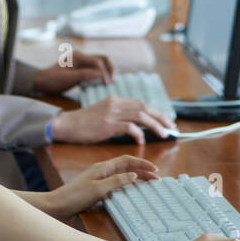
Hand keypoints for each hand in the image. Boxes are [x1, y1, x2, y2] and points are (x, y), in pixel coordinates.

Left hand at [33, 51, 113, 94]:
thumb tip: (101, 75)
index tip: (107, 83)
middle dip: (110, 68)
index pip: (97, 61)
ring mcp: (82, 62)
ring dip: (107, 71)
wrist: (42, 82)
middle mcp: (82, 57)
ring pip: (100, 64)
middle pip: (102, 59)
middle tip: (114, 80)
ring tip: (111, 82)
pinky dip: (101, 75)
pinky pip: (95, 70)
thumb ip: (85, 75)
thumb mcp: (68, 78)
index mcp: (78, 56)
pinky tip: (103, 83)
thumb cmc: (53, 80)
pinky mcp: (82, 69)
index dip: (104, 72)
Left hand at [47, 156, 158, 219]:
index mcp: (103, 168)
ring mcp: (98, 180)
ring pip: (122, 175)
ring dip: (135, 177)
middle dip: (142, 171)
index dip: (142, 164)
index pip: (127, 160)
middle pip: (126, 167)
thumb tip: (133, 175)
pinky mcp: (95, 190)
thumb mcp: (98, 189)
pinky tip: (129, 192)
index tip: (155, 170)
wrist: (56, 206)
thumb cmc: (75, 197)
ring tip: (147, 184)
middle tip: (156, 178)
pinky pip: (115, 184)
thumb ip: (116, 181)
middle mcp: (102, 171)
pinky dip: (126, 185)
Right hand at [51, 97, 175, 144]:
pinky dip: (138, 133)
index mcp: (115, 99)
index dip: (155, 111)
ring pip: (140, 116)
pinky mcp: (108, 124)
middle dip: (160, 116)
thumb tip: (135, 124)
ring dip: (155, 125)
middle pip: (144, 107)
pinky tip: (141, 140)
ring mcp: (112, 113)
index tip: (165, 120)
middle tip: (171, 126)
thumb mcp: (103, 113)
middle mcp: (115, 103)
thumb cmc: (84, 123)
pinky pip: (129, 127)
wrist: (67, 125)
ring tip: (163, 134)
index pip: (141, 103)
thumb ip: (118, 114)